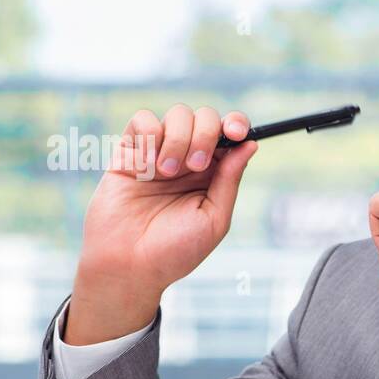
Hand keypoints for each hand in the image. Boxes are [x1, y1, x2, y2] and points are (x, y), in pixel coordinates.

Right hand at [64, 104, 258, 344]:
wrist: (129, 264)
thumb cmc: (174, 251)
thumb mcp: (214, 219)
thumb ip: (230, 180)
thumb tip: (250, 144)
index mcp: (213, 175)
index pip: (230, 135)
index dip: (237, 124)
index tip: (237, 132)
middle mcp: (188, 160)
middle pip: (206, 117)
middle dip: (206, 134)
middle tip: (196, 166)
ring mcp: (159, 153)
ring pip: (177, 114)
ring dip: (179, 138)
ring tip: (168, 172)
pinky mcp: (129, 152)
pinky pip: (142, 120)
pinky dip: (150, 135)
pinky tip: (148, 166)